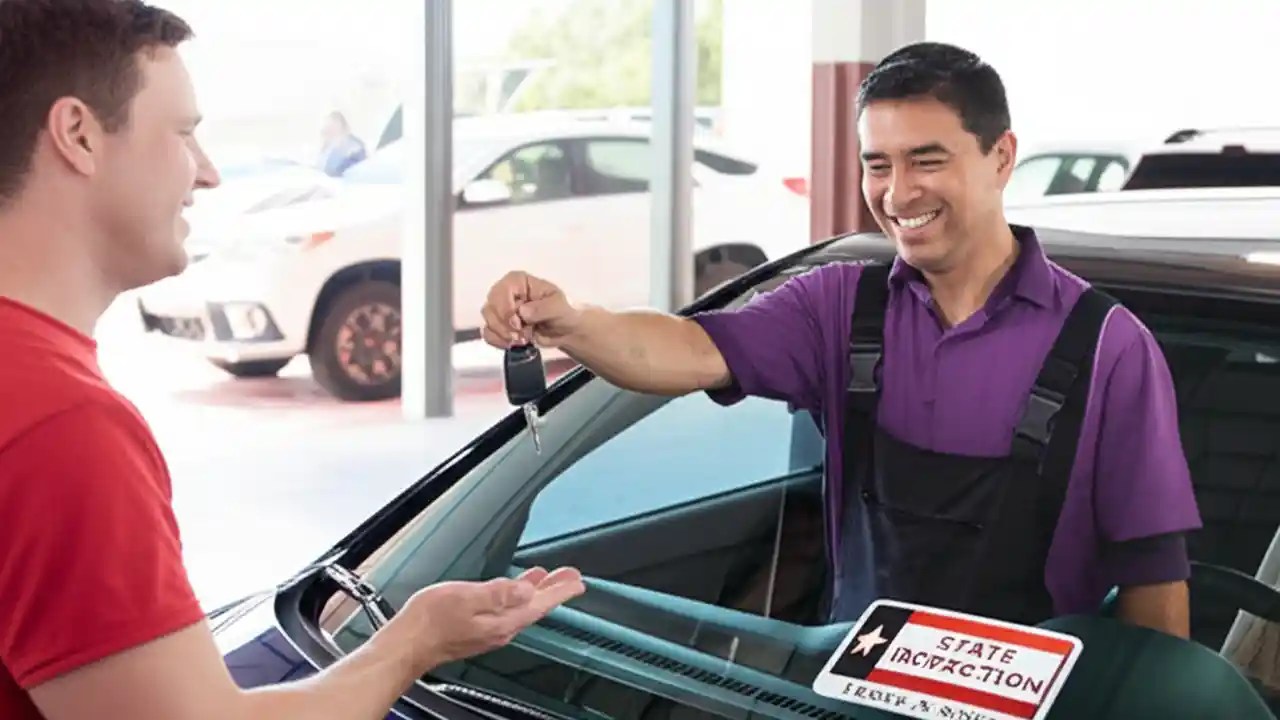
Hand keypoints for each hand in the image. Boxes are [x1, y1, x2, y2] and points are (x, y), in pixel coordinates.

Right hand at [402, 566, 584, 668]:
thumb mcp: (466, 596)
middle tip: (570, 577)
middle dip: (554, 590)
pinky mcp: (477, 631)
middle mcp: (500, 629)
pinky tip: (514, 590)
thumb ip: (499, 592)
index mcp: (502, 620)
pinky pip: (507, 612)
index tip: (577, 581)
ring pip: (522, 609)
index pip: (541, 604)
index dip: (561, 591)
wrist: (407, 644)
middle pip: (535, 606)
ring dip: (536, 592)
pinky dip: (517, 598)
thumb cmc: (430, 621)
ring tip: (547, 579)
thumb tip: (526, 588)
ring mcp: (488, 631)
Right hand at [481, 271, 581, 348]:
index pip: (502, 290)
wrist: (566, 331)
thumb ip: (543, 308)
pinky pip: (489, 333)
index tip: (517, 323)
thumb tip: (522, 311)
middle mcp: (506, 293)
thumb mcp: (559, 307)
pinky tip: (513, 344)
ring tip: (522, 340)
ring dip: (502, 334)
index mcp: (519, 282)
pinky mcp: (500, 326)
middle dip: (503, 325)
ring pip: (488, 320)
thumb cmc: (563, 312)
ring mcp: (501, 310)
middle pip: (491, 306)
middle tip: (521, 335)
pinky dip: (499, 341)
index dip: (505, 307)